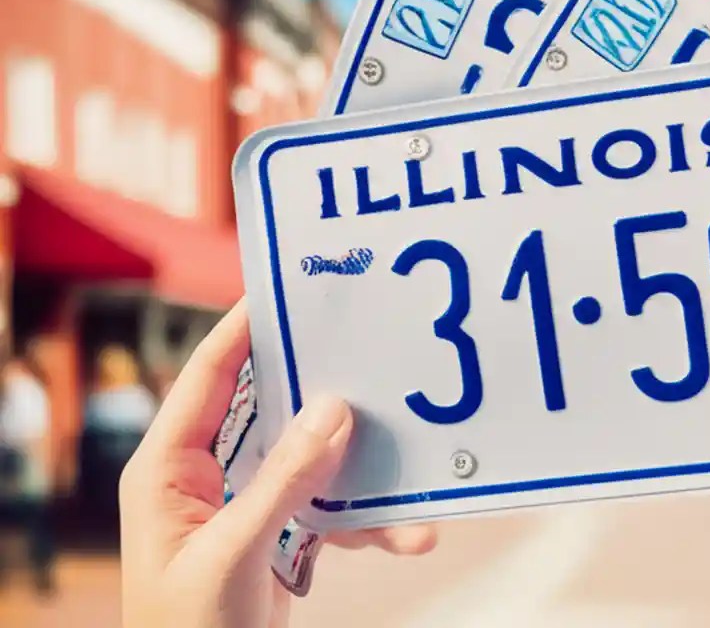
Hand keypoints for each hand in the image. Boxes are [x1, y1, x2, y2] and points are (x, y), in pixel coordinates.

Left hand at [120, 301, 436, 627]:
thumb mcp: (234, 552)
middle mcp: (205, 476)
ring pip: (311, 463)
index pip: (208, 377)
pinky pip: (328, 510)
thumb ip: (284, 479)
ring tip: (410, 474)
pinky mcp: (275, 535)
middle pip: (271, 410)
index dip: (243, 328)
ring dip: (361, 473)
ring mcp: (244, 505)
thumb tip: (332, 408)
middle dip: (324, 393)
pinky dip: (367, 522)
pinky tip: (406, 535)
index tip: (286, 288)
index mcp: (167, 468)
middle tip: (365, 350)